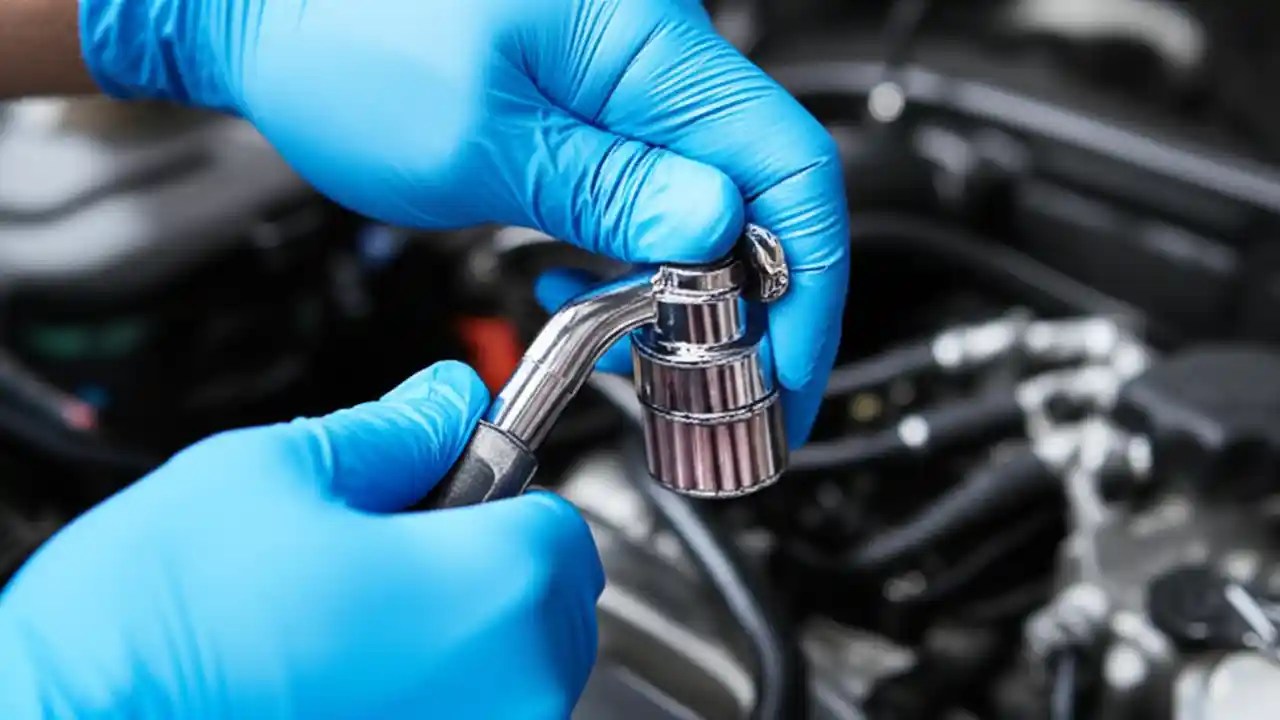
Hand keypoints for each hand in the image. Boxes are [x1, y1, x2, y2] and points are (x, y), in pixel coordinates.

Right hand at [0, 362, 602, 718]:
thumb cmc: (154, 631)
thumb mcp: (273, 475)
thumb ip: (392, 432)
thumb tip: (446, 400)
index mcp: (496, 591)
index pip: (560, 519)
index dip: (500, 486)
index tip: (451, 478)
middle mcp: (513, 692)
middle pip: (547, 599)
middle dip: (479, 557)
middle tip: (377, 546)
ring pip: (508, 669)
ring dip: (452, 632)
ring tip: (342, 619)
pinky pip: (466, 718)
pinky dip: (428, 692)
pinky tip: (339, 675)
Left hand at [80, 0, 849, 444]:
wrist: (265, 8)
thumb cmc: (342, 40)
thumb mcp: (480, 139)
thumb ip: (608, 188)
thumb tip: (717, 232)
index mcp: (646, 42)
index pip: (787, 166)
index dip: (803, 283)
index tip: (786, 370)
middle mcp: (654, 52)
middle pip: (762, 190)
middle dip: (755, 303)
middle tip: (723, 390)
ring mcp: (626, 80)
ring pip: (712, 200)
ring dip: (698, 290)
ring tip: (656, 354)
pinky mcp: (592, 107)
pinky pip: (653, 187)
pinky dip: (642, 256)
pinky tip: (598, 287)